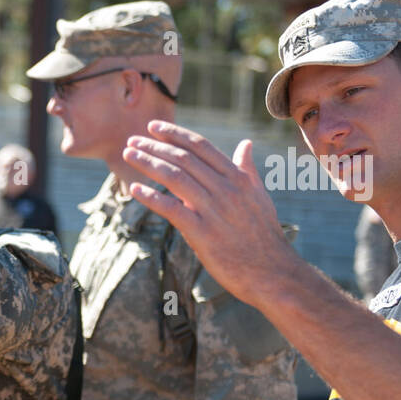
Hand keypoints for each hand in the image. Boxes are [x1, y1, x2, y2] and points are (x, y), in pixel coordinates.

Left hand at [121, 121, 303, 308]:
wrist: (271, 271)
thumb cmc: (263, 235)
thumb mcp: (259, 196)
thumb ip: (247, 170)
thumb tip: (246, 144)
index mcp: (238, 178)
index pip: (201, 147)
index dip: (175, 134)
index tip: (153, 127)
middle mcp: (225, 189)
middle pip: (183, 158)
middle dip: (155, 146)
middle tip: (132, 140)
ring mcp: (214, 210)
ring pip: (175, 178)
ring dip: (148, 163)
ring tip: (129, 155)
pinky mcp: (203, 233)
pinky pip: (172, 209)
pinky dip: (151, 197)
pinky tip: (134, 188)